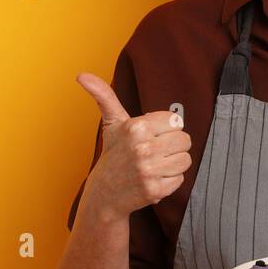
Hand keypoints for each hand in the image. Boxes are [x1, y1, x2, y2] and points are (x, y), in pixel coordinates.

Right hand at [75, 72, 191, 221]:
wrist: (104, 193)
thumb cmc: (113, 154)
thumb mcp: (111, 123)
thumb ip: (104, 95)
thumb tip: (82, 75)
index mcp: (136, 127)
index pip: (176, 121)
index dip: (167, 128)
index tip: (153, 135)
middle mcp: (143, 148)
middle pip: (184, 140)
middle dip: (172, 146)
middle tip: (155, 151)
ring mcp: (149, 170)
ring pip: (185, 160)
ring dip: (173, 164)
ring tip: (155, 165)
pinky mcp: (156, 190)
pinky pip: (180, 179)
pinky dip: (170, 181)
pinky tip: (154, 178)